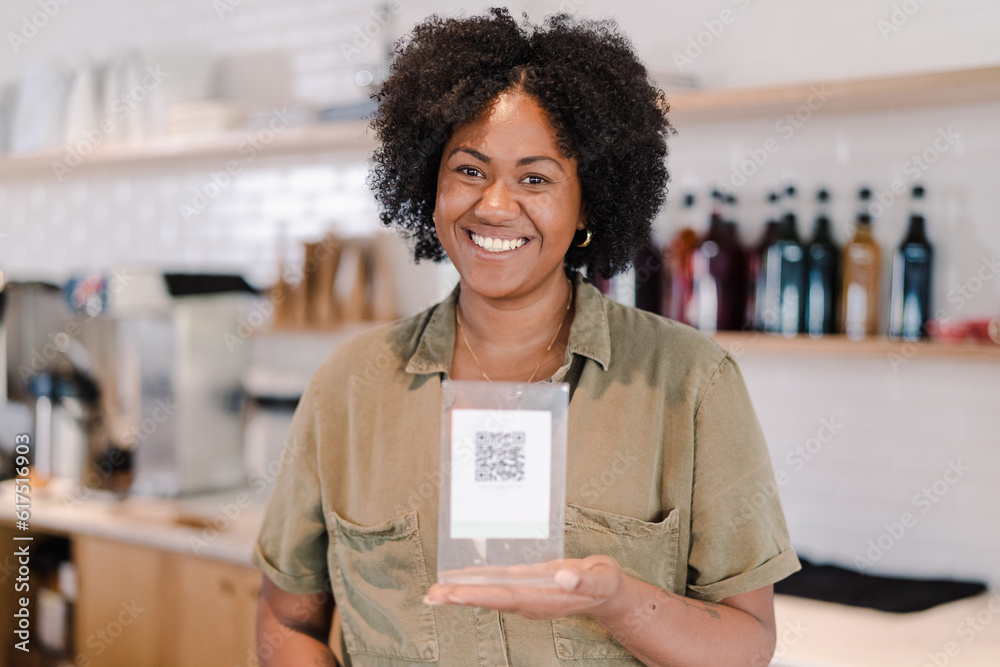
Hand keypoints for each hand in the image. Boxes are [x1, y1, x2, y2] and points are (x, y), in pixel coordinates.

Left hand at [422, 555, 624, 621]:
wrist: (607, 591)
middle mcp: (529, 600)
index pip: (506, 598)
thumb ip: (582, 580)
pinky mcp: (525, 584)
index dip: (479, 596)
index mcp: (543, 599)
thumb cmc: (604, 583)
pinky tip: (460, 580)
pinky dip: (476, 583)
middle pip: (489, 599)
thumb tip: (562, 577)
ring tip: (434, 592)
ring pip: (488, 593)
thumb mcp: (599, 579)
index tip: (455, 594)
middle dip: (459, 597)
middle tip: (430, 596)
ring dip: (461, 593)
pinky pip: (496, 584)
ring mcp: (525, 595)